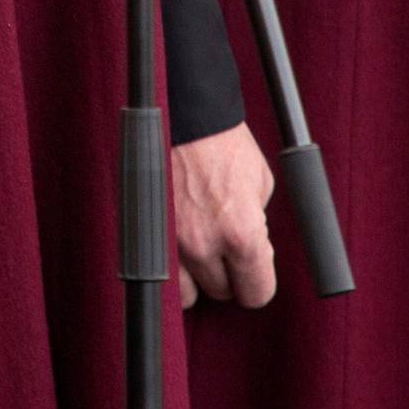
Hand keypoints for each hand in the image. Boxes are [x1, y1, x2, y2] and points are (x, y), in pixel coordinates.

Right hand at [168, 123, 275, 306]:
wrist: (184, 114)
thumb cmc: (225, 144)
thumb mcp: (261, 186)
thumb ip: (258, 227)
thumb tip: (252, 252)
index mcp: (242, 236)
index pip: (256, 293)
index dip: (259, 282)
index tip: (255, 272)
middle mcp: (204, 244)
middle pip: (221, 293)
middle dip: (227, 274)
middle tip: (226, 248)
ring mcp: (171, 239)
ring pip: (185, 294)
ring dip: (196, 278)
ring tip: (202, 253)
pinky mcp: (147, 228)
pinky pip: (157, 271)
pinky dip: (170, 267)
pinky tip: (179, 247)